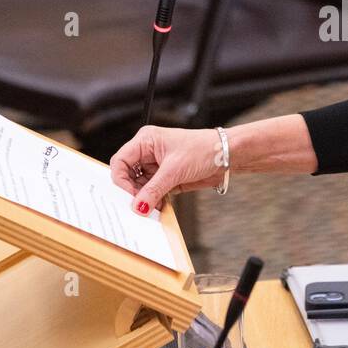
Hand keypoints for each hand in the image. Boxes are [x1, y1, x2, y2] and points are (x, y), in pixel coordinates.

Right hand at [109, 125, 223, 214]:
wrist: (227, 156)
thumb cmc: (204, 149)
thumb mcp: (175, 170)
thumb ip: (153, 189)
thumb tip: (138, 206)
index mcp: (145, 140)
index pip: (120, 161)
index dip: (121, 180)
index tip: (129, 196)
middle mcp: (147, 152)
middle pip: (127, 176)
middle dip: (133, 191)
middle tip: (140, 205)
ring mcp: (156, 166)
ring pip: (139, 186)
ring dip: (144, 198)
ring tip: (152, 207)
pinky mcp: (166, 178)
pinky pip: (152, 192)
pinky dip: (153, 201)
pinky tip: (159, 206)